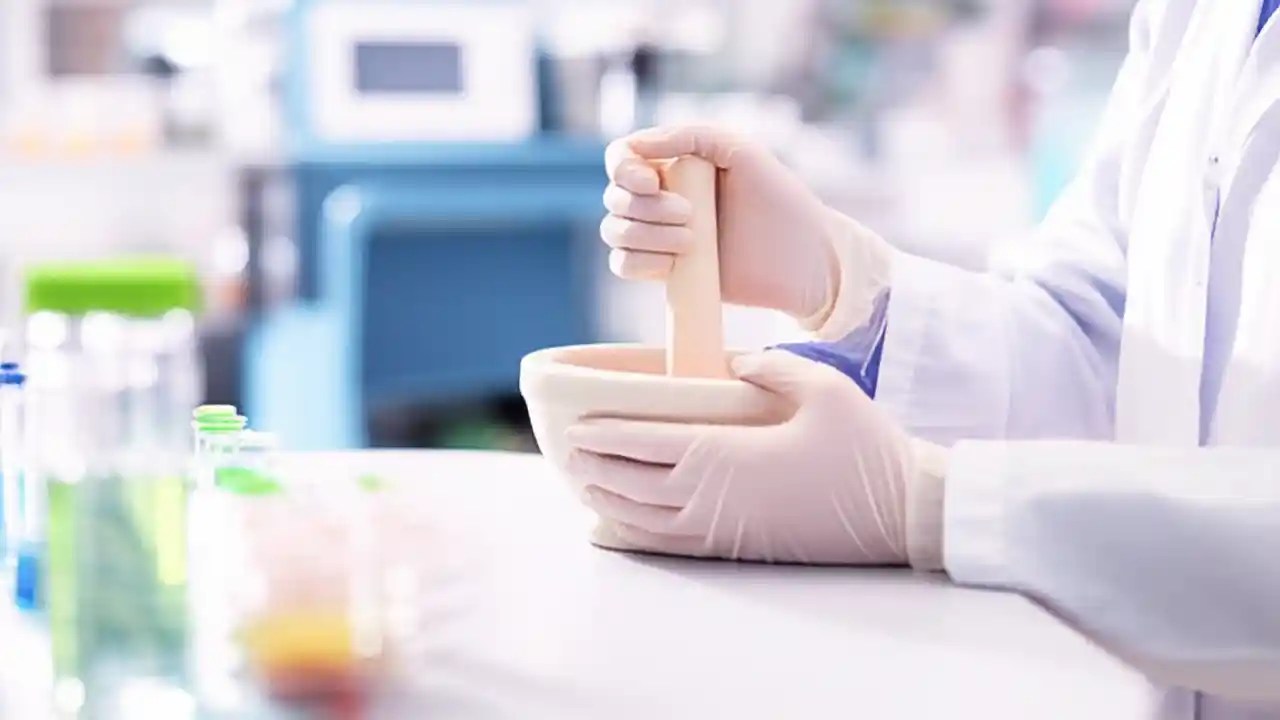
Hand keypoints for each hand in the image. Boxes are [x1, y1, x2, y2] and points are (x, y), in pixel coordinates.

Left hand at [565, 351, 934, 564]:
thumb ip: (770, 367)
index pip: (648, 444)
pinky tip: (622, 528)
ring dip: (611, 500)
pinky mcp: (740, 549)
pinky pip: (673, 546)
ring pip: (647, 519)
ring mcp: (725, 529)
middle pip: (636, 483)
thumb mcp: (824, 388)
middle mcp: (715, 497)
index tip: (578, 426)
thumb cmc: (865, 447)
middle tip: (570, 450)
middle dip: (598, 466)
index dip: (609, 436)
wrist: (903, 512)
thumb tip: (731, 361)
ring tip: (586, 484)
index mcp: (728, 455)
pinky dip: (639, 536)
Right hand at [601, 126, 891, 324]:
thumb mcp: (741, 152)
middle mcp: (661, 197)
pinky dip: (640, 263)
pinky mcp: (665, 272)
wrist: (804, 262)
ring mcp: (660, 235)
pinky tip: (673, 265)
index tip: (650, 182)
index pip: (622, 157)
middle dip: (646, 208)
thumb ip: (689, 136)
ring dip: (645, 236)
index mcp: (676, 163)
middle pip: (615, 197)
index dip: (624, 169)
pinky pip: (623, 265)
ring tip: (692, 243)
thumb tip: (634, 146)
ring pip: (615, 231)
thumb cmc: (779, 201)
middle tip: (692, 216)